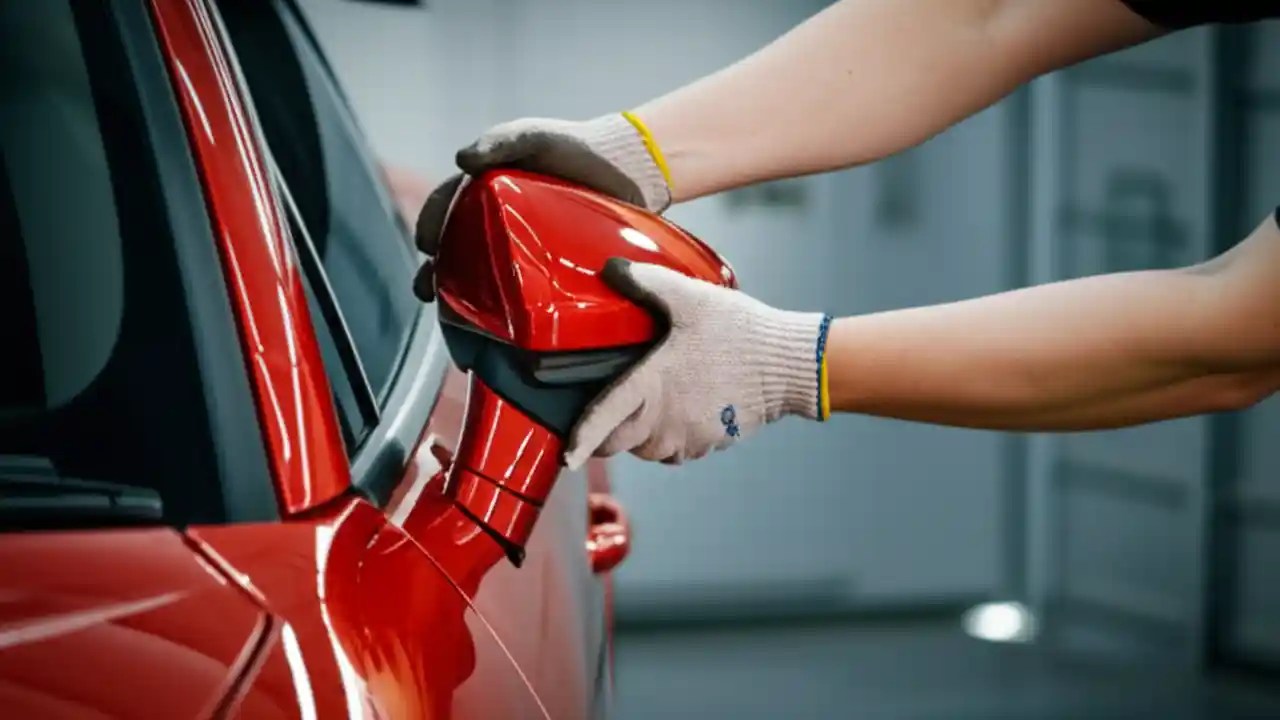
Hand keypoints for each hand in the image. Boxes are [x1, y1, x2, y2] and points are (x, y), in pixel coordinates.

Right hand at [413, 114, 670, 300]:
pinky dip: (508, 312)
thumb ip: (500, 140)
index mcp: (484, 191)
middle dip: (437, 273)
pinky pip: (524, 294)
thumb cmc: (573, 146)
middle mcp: (497, 223)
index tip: (426, 248)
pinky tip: (501, 329)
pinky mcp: (550, 271)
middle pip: (458, 250)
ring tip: (454, 319)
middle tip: (428, 292)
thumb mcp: (533, 137)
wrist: (627, 168)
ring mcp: (524, 249)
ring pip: (486, 277)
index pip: (445, 209)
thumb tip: (462, 161)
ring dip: (464, 299)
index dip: (429, 227)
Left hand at [563, 259, 828, 468]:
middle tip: (620, 404)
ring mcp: (689, 437)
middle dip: (613, 431)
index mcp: (651, 386)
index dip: (580, 441)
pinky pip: (679, 450)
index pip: (603, 423)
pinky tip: (686, 407)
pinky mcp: (710, 443)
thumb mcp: (690, 297)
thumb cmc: (738, 332)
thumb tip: (612, 268)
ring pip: (650, 449)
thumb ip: (646, 282)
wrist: (788, 363)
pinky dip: (674, 435)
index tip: (568, 454)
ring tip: (658, 399)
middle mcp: (665, 420)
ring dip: (646, 433)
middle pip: (621, 443)